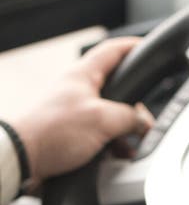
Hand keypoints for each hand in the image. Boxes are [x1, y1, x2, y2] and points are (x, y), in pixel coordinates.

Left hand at [1, 37, 153, 184]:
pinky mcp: (71, 132)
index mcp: (84, 75)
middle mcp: (79, 90)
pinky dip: (112, 144)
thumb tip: (143, 123)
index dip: (134, 47)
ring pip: (111, 116)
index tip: (150, 49)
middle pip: (118, 90)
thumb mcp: (102, 120)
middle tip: (143, 123)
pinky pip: (100, 135)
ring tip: (129, 146)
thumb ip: (129, 118)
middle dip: (134, 108)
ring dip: (123, 132)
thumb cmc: (52, 131)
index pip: (113, 50)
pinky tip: (116, 155)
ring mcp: (75, 112)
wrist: (23, 157)